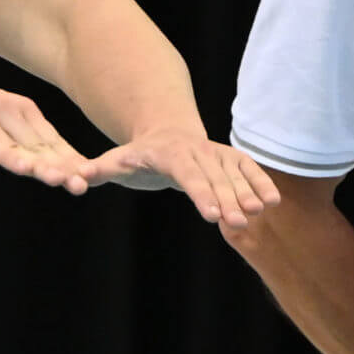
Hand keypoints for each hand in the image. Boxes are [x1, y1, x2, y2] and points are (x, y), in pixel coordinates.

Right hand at [0, 64, 89, 190]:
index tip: (96, 179)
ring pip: (19, 148)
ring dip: (43, 165)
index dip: (73, 161)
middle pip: (41, 147)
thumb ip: (16, 142)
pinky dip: (7, 157)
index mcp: (20, 110)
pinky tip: (23, 168)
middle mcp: (8, 113)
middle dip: (65, 167)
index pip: (53, 142)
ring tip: (65, 181)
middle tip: (89, 184)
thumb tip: (48, 163)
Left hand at [82, 129, 278, 224]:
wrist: (164, 131)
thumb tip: (81, 176)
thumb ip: (100, 170)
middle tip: (239, 222)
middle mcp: (196, 151)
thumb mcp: (117, 161)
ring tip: (259, 213)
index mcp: (169, 154)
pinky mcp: (230, 157)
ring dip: (248, 192)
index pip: (187, 175)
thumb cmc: (137, 155)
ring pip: (234, 173)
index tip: (212, 215)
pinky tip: (272, 202)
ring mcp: (215, 153)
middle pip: (214, 177)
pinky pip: (248, 169)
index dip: (201, 194)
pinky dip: (261, 182)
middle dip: (228, 199)